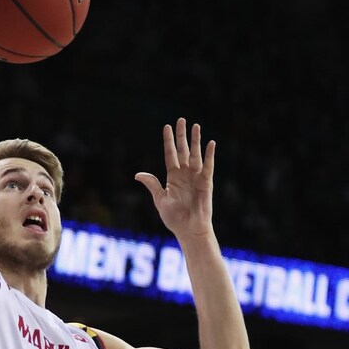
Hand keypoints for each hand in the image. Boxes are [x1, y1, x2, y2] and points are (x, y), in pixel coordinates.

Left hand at [135, 118, 215, 240]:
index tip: (166, 127)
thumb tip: (138, 174)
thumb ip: (152, 184)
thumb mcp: (160, 199)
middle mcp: (185, 174)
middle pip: (182, 150)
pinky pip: (208, 166)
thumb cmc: (174, 218)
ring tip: (196, 125)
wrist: (188, 229)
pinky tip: (210, 143)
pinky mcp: (206, 182)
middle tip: (180, 120)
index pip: (170, 154)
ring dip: (195, 140)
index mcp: (173, 177)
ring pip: (195, 154)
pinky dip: (209, 154)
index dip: (168, 141)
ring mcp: (196, 177)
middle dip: (181, 135)